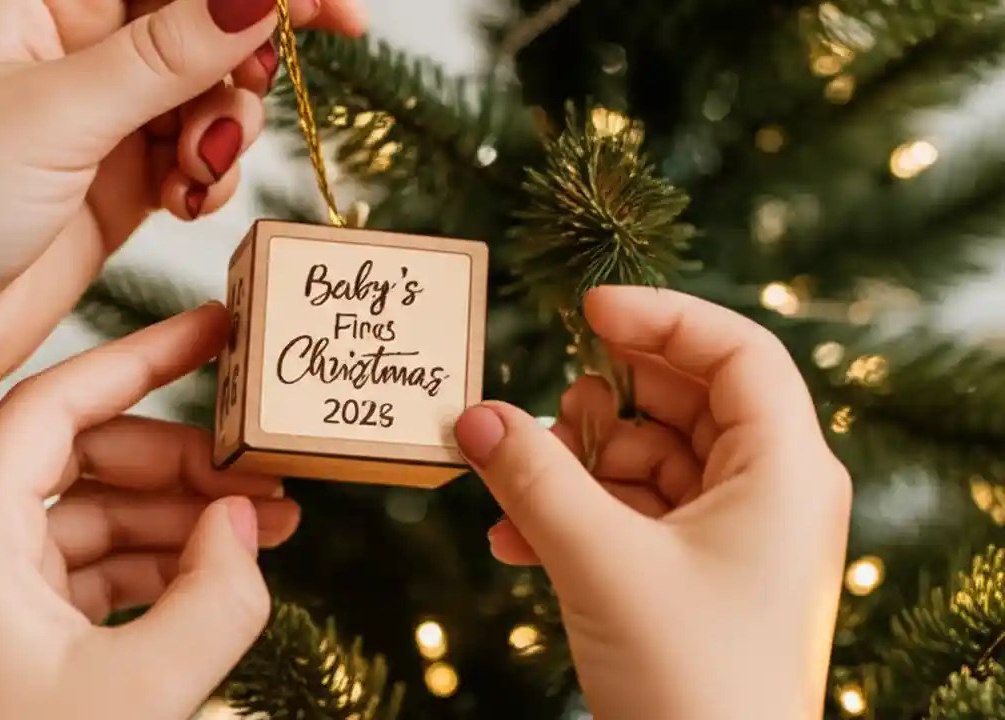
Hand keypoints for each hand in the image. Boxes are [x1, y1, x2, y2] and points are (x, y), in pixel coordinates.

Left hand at [0, 0, 363, 415]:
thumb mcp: (57, 114)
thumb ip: (165, 54)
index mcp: (41, 1)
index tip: (329, 12)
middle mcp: (74, 51)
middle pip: (200, 22)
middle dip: (246, 58)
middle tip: (257, 96)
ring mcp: (97, 119)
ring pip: (208, 94)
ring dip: (224, 130)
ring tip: (193, 172)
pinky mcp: (115, 184)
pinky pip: (196, 159)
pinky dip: (209, 178)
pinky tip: (184, 202)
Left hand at [0, 303, 296, 718]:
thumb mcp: (140, 693)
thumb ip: (217, 598)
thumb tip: (246, 528)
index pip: (59, 403)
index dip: (143, 359)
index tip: (214, 335)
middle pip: (85, 459)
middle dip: (185, 465)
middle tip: (265, 476)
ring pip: (91, 519)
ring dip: (179, 522)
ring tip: (266, 532)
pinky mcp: (0, 640)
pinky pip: (84, 574)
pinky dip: (151, 570)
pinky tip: (213, 583)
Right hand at [454, 286, 851, 719]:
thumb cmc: (692, 682)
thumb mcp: (602, 564)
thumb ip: (533, 478)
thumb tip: (472, 413)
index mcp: (786, 470)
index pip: (736, 351)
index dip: (663, 317)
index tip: (586, 309)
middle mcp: (772, 493)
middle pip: (685, 402)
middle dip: (604, 407)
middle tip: (544, 418)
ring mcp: (735, 537)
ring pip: (650, 461)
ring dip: (577, 470)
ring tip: (519, 497)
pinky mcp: (700, 577)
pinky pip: (635, 516)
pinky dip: (579, 518)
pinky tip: (514, 543)